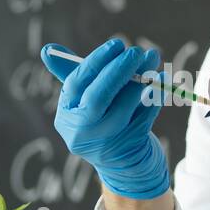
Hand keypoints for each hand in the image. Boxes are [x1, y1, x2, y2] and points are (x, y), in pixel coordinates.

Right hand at [41, 39, 169, 199]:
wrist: (124, 165)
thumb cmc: (102, 121)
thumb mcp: (84, 101)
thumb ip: (71, 73)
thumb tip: (48, 49)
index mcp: (67, 117)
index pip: (76, 84)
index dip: (96, 62)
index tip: (116, 44)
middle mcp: (82, 133)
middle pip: (98, 98)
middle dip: (118, 71)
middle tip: (136, 51)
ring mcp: (106, 144)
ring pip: (123, 109)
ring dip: (140, 81)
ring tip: (152, 59)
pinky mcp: (130, 149)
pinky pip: (143, 117)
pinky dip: (153, 97)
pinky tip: (160, 80)